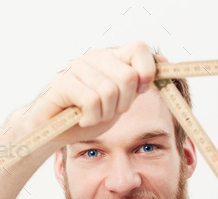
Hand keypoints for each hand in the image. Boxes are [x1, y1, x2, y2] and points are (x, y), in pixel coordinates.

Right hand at [19, 41, 156, 143]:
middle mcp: (95, 57)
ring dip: (104, 114)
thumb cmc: (87, 116)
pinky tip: (82, 119)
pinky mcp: (63, 82)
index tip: (139, 92)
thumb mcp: (120, 102)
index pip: (140, 48)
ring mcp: (77, 67)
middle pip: (128, 77)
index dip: (146, 72)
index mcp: (111, 59)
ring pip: (110, 92)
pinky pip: (92, 101)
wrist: (53, 131)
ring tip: (92, 115)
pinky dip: (91, 118)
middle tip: (108, 111)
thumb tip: (164, 63)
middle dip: (123, 103)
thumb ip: (138, 84)